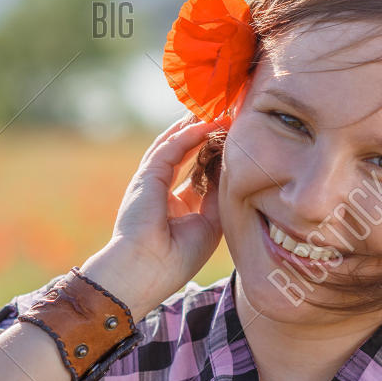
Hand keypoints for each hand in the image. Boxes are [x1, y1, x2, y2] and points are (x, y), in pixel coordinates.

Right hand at [82, 115, 223, 313]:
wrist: (145, 271)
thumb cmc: (176, 259)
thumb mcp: (208, 226)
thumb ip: (218, 197)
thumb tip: (232, 172)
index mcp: (175, 205)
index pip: (198, 170)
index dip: (216, 153)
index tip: (236, 138)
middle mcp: (161, 189)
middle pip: (186, 152)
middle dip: (207, 132)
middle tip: (229, 113)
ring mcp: (151, 180)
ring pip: (176, 143)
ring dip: (198, 125)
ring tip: (220, 108)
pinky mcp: (147, 176)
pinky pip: (171, 147)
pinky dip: (190, 133)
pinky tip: (209, 122)